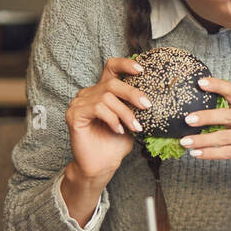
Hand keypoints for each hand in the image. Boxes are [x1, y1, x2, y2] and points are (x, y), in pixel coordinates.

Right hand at [65, 56, 150, 181]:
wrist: (101, 166)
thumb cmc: (115, 144)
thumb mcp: (132, 121)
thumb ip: (137, 108)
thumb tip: (156, 97)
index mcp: (103, 92)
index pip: (111, 68)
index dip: (125, 64)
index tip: (142, 70)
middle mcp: (89, 94)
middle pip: (112, 82)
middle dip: (132, 93)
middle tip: (147, 105)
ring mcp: (79, 103)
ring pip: (106, 97)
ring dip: (125, 112)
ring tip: (135, 127)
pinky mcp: (74, 114)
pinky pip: (97, 108)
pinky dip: (112, 118)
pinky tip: (118, 130)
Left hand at [179, 76, 230, 194]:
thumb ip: (221, 111)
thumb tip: (188, 110)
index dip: (216, 86)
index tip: (200, 82)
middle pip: (227, 115)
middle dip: (205, 117)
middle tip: (187, 120)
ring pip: (224, 137)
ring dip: (202, 140)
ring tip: (185, 142)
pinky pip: (226, 152)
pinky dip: (209, 153)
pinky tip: (196, 153)